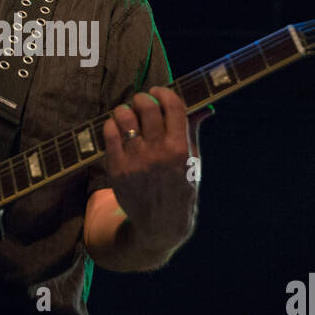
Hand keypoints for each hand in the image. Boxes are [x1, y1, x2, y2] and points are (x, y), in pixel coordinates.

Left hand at [101, 87, 212, 249]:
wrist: (160, 224)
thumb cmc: (180, 188)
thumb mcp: (192, 161)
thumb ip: (193, 131)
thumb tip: (206, 108)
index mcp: (180, 149)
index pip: (172, 106)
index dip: (164, 92)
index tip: (158, 91)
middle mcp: (158, 153)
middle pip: (146, 107)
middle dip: (142, 98)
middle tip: (141, 102)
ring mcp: (136, 161)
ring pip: (124, 117)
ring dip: (124, 109)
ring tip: (127, 114)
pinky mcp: (117, 169)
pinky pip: (109, 134)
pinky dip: (112, 125)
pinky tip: (117, 128)